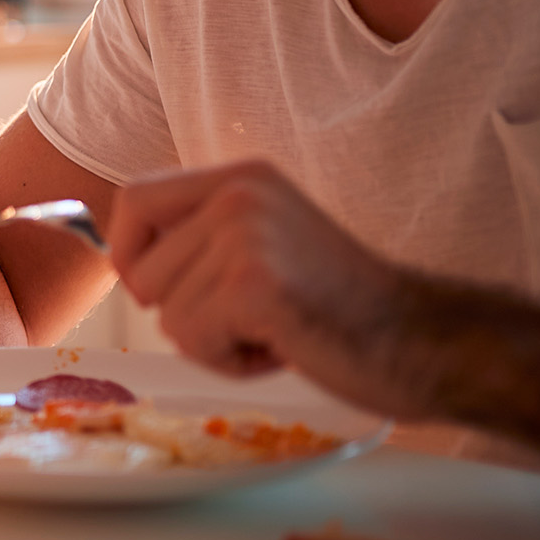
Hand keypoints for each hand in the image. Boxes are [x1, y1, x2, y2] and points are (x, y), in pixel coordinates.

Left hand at [108, 160, 408, 402]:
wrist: (419, 340)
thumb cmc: (337, 305)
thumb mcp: (262, 242)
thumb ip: (202, 236)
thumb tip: (120, 253)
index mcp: (240, 177)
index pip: (134, 199)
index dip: (129, 253)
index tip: (158, 289)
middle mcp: (239, 194)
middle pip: (140, 272)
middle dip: (183, 314)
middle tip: (252, 317)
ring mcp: (245, 236)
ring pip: (165, 314)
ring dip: (212, 341)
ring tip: (274, 330)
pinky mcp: (252, 285)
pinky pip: (191, 339)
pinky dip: (229, 362)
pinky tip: (282, 348)